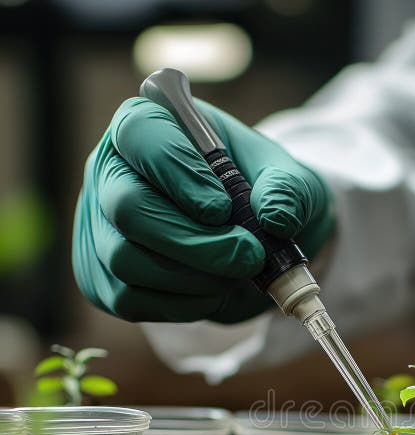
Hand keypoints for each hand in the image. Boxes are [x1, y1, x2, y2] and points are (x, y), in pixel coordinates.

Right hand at [72, 97, 334, 322]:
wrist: (257, 240)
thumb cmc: (263, 195)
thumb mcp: (291, 181)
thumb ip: (288, 190)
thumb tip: (275, 216)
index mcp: (152, 126)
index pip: (141, 134)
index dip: (179, 172)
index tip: (224, 208)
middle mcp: (113, 172)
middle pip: (128, 208)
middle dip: (196, 244)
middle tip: (250, 257)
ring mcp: (101, 226)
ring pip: (126, 260)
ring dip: (194, 278)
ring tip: (236, 273)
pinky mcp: (104, 277)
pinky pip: (130, 300)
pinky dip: (181, 305)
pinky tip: (214, 292)